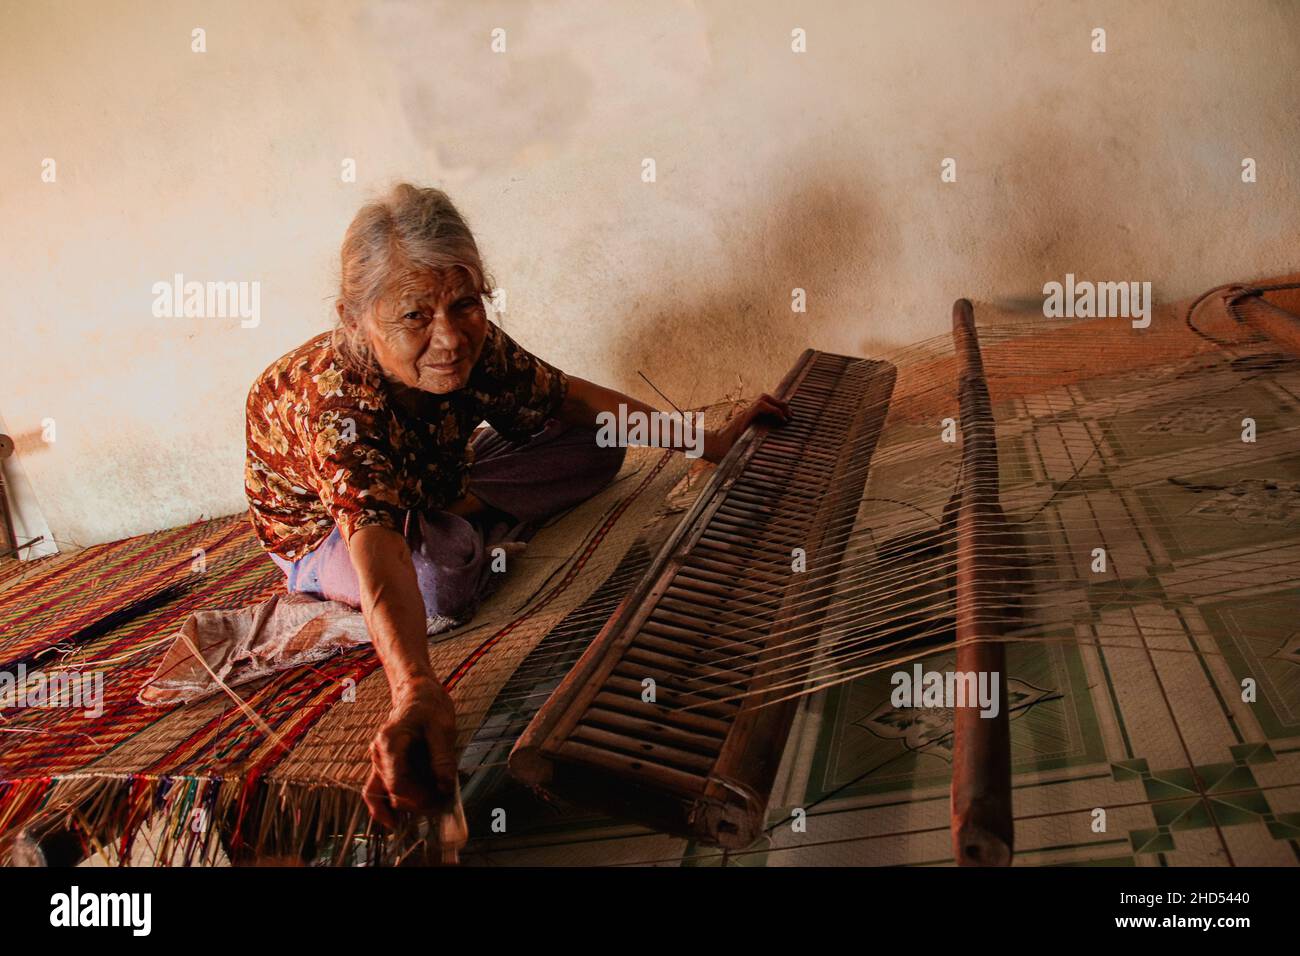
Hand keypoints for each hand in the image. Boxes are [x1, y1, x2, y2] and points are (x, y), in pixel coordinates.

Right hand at [363, 677, 458, 828]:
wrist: (417, 693)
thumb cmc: (429, 706)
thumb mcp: (443, 728)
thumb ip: (443, 758)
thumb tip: (445, 787)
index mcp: (390, 743)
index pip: (397, 783)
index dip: (418, 798)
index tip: (439, 800)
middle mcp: (378, 754)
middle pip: (390, 792)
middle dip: (414, 804)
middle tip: (440, 805)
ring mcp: (378, 761)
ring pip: (379, 795)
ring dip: (402, 807)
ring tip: (427, 810)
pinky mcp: (383, 766)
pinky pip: (378, 790)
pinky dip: (388, 805)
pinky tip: (398, 819)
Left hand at [702, 392, 791, 462]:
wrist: (709, 445)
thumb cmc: (720, 451)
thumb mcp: (734, 454)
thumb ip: (745, 455)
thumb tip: (762, 467)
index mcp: (743, 419)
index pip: (761, 406)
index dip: (775, 410)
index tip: (784, 421)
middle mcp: (745, 413)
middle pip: (764, 398)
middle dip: (779, 404)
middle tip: (790, 416)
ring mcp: (746, 414)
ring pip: (763, 400)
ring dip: (776, 405)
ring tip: (787, 416)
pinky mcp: (747, 417)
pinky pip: (761, 407)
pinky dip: (772, 410)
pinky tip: (779, 420)